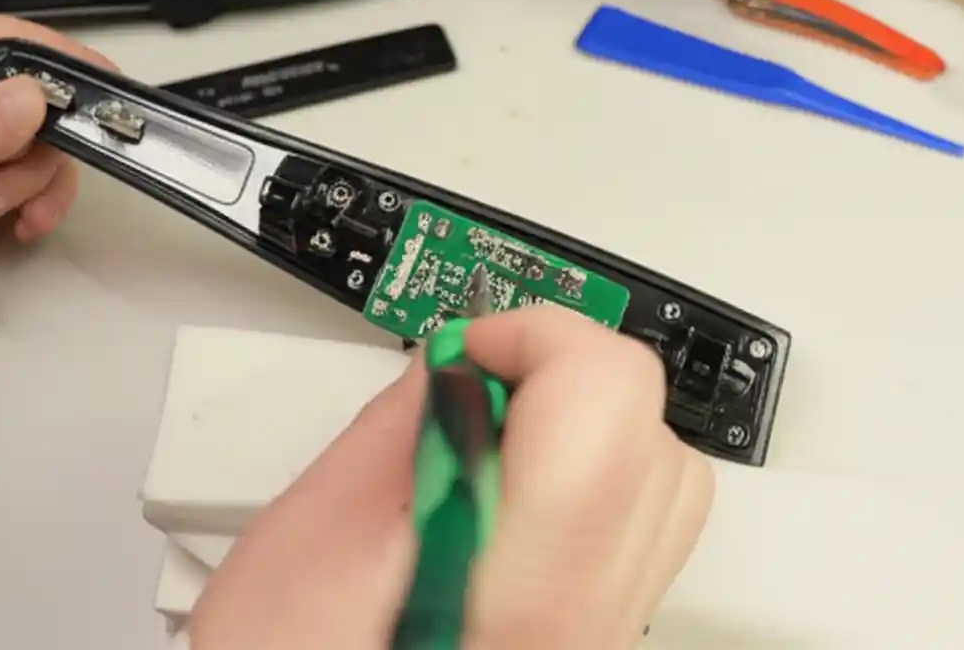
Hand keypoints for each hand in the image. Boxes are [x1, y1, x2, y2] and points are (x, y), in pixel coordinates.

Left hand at [0, 15, 113, 374]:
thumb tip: (35, 98)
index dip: (54, 65)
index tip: (100, 94)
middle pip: (28, 93)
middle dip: (34, 148)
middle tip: (7, 188)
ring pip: (35, 137)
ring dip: (31, 181)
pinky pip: (26, 169)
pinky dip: (32, 197)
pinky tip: (15, 223)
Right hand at [185, 305, 714, 648]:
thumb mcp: (293, 559)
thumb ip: (384, 445)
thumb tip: (449, 373)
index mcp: (510, 599)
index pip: (603, 411)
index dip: (541, 342)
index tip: (473, 351)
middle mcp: (583, 625)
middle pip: (652, 437)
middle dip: (561, 370)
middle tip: (473, 386)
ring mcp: (603, 634)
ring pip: (670, 478)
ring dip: (585, 418)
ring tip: (490, 435)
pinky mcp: (602, 634)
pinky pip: (647, 523)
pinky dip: (592, 468)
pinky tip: (513, 481)